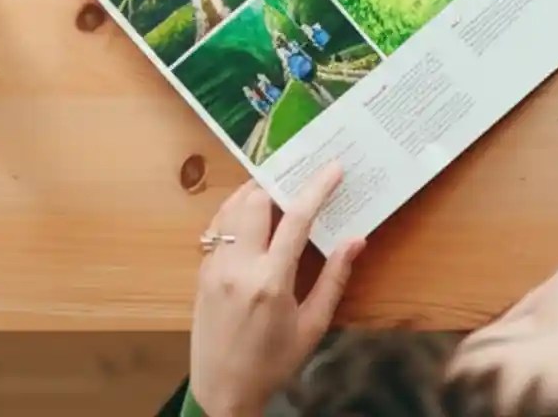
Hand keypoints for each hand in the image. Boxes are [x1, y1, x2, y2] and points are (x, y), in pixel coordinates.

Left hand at [189, 164, 365, 416]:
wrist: (223, 390)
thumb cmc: (274, 361)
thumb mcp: (313, 324)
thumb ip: (334, 278)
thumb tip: (356, 239)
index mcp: (271, 282)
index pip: (295, 219)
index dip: (316, 188)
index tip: (333, 168)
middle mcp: (238, 268)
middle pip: (254, 202)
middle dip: (279, 183)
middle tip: (301, 178)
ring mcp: (214, 269)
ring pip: (229, 209)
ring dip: (253, 193)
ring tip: (277, 190)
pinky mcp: (202, 273)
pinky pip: (217, 228)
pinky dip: (235, 212)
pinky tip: (252, 216)